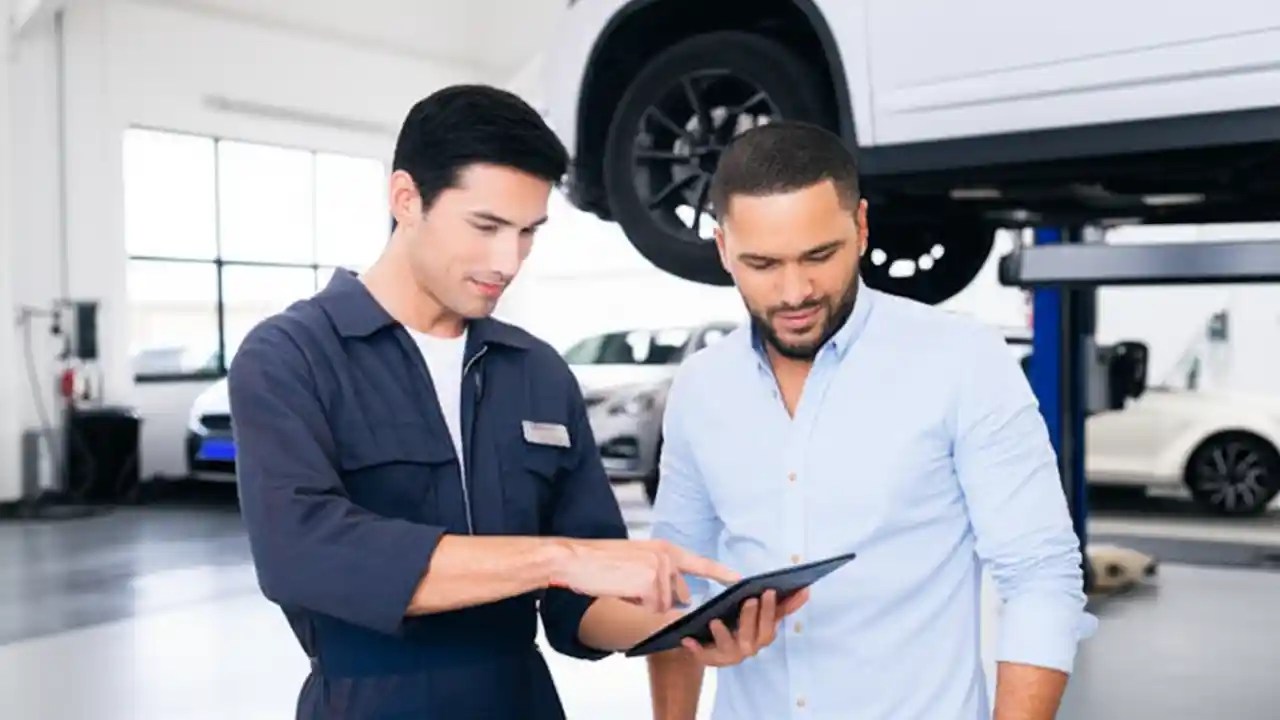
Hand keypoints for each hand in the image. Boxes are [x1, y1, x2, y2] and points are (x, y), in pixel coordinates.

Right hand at [550, 539, 740, 612]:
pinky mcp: (650, 583)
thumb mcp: (636, 561)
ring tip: (622, 585)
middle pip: (677, 597)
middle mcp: (666, 556)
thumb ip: (661, 574)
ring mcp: (660, 569)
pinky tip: (621, 589)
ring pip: (663, 606)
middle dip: (656, 600)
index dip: (721, 573)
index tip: (740, 580)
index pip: (700, 563)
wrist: (575, 559)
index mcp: (664, 548)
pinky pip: (651, 609)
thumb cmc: (600, 562)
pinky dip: (636, 605)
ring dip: (643, 603)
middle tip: (629, 584)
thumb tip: (681, 599)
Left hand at [679, 588, 809, 666]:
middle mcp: (751, 646)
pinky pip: (705, 657)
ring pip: (732, 647)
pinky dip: (697, 649)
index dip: (779, 608)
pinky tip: (687, 639)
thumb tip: (803, 589)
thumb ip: (776, 601)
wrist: (707, 640)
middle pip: (758, 635)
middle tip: (750, 598)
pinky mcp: (712, 659)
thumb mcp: (752, 608)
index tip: (776, 590)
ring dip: (724, 634)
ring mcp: (732, 655)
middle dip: (755, 617)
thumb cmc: (735, 621)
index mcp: (763, 634)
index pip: (775, 621)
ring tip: (715, 621)